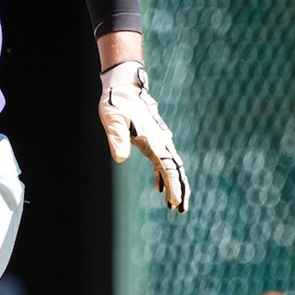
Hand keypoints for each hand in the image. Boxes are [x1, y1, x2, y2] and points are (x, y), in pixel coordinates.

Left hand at [99, 60, 189, 212]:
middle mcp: (160, 140)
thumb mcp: (112, 119)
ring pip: (170, 165)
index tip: (177, 202)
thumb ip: (117, 137)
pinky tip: (158, 187)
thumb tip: (120, 159)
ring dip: (173, 184)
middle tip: (181, 210)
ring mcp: (158, 138)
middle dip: (180, 189)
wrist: (123, 85)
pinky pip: (161, 159)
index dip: (174, 185)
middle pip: (175, 168)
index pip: (168, 167)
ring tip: (173, 204)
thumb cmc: (116, 101)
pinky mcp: (152, 137)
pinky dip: (162, 174)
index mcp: (153, 139)